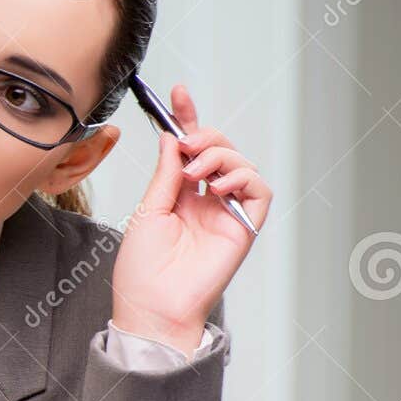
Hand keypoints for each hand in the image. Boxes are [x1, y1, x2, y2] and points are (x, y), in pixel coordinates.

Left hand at [111, 84, 271, 355]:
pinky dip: (244, 177)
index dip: (187, 119)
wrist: (151, 308)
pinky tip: (220, 185)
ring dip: (220, 156)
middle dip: (204, 136)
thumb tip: (172, 138)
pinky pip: (259, 190)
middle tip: (186, 147)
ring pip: (240, 164)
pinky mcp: (243, 228)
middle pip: (218, 150)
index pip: (188, 150)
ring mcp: (225, 213)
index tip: (178, 93)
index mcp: (178, 196)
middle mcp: (204, 201)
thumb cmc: (141, 270)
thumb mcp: (147, 211)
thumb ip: (165, 174)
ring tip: (196, 171)